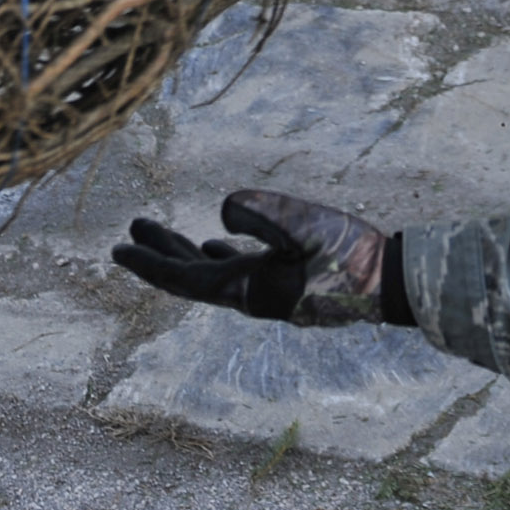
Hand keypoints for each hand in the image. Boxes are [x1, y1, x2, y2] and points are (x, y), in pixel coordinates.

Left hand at [113, 189, 388, 326]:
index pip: (184, 279)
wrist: (394, 283)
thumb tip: (221, 213)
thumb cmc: (350, 254)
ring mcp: (269, 292)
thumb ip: (261, 213)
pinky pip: (239, 271)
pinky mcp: (287, 284)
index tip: (116, 250)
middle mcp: (251, 296)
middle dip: (158, 255)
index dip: (148, 264)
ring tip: (157, 233)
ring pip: (212, 274)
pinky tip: (213, 243)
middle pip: (190, 278)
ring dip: (183, 252)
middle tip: (128, 233)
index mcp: (247, 289)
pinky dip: (217, 256)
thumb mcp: (304, 223)